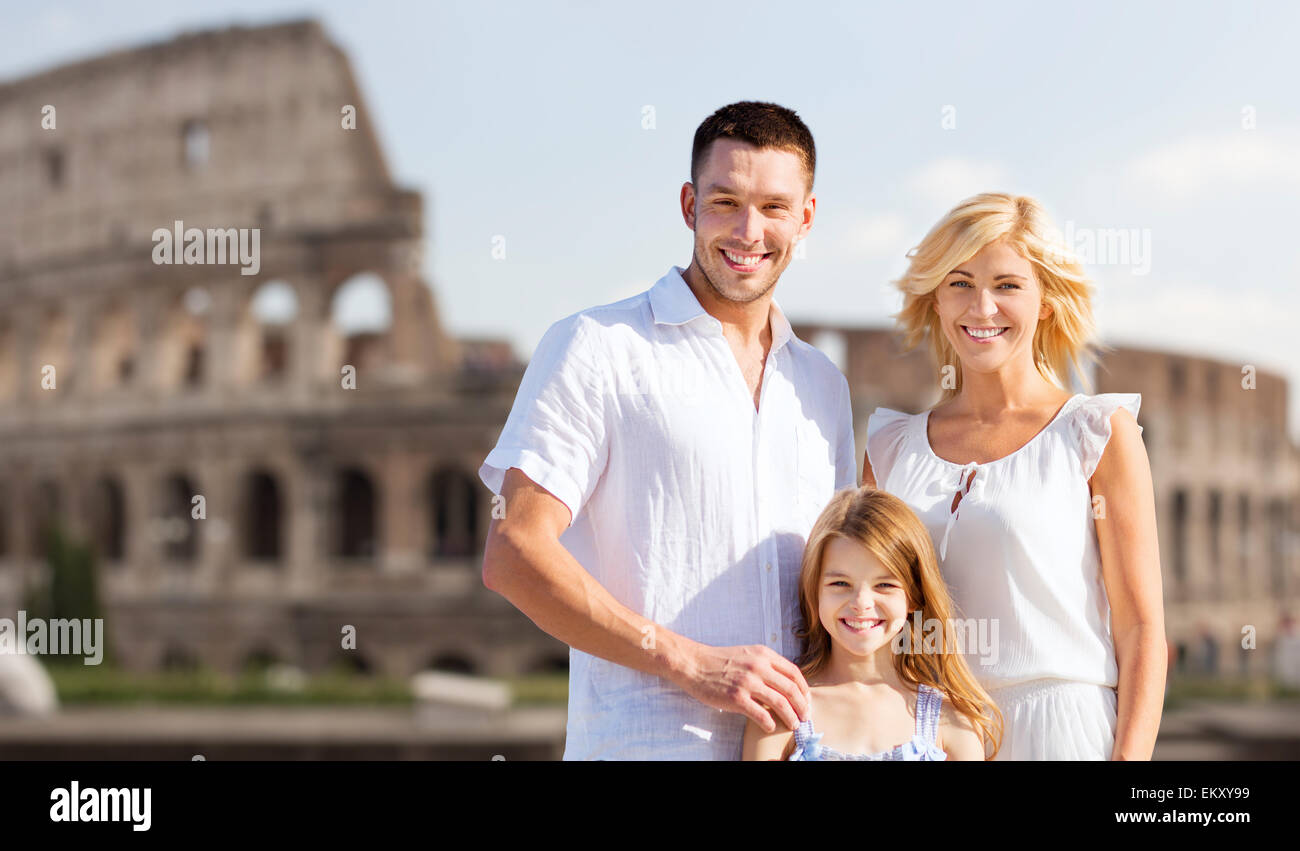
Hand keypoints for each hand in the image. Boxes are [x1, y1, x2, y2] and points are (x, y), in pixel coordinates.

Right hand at [673, 641, 810, 732]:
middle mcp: (758, 667)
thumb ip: (766, 664)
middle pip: (791, 689)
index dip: (804, 689)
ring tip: (794, 724)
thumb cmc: (720, 661)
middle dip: (802, 706)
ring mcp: (747, 682)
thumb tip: (786, 683)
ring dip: (791, 717)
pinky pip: (761, 714)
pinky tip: (770, 727)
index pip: (794, 673)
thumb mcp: (748, 654)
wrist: (694, 664)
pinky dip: (769, 724)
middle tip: (805, 717)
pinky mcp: (736, 698)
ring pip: (780, 703)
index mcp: (763, 654)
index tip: (806, 701)